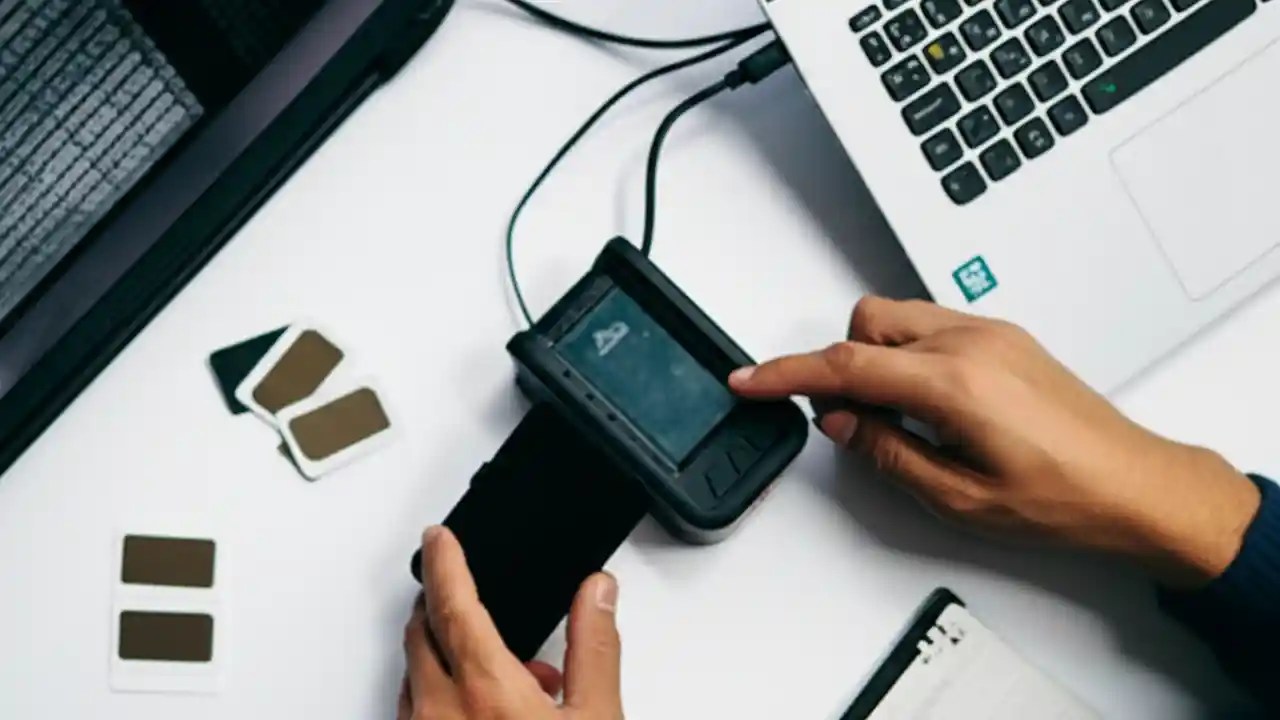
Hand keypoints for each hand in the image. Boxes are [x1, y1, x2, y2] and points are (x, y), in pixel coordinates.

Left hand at [399, 526, 623, 719]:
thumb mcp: (596, 718)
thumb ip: (594, 650)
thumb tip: (597, 592)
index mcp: (485, 690)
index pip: (452, 605)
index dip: (443, 564)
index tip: (439, 539)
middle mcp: (439, 714)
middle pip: (420, 635)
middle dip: (439, 606)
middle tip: (459, 592)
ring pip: (411, 678)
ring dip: (439, 657)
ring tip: (487, 665)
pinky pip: (411, 714)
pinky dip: (435, 697)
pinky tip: (474, 709)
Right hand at [730, 297, 1259, 588]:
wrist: (1136, 485)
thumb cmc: (1065, 497)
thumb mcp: (959, 498)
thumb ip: (887, 453)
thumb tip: (841, 422)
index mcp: (954, 382)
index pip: (845, 365)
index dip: (786, 373)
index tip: (749, 379)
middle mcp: (970, 343)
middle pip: (865, 323)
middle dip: (839, 364)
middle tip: (848, 420)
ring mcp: (990, 333)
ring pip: (895, 317)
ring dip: (875, 356)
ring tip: (896, 417)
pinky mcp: (1004, 336)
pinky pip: (931, 325)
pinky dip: (908, 353)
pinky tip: (928, 402)